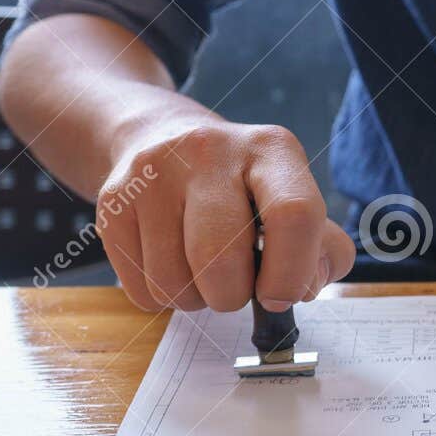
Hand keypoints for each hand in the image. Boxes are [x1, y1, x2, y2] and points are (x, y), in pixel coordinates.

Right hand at [95, 119, 354, 313]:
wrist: (159, 137)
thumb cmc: (241, 185)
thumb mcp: (291, 197)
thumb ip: (322, 247)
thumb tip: (304, 288)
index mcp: (270, 149)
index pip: (294, 214)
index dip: (291, 272)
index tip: (279, 295)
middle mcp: (210, 150)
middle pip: (221, 258)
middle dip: (231, 295)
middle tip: (235, 285)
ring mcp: (154, 174)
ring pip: (174, 284)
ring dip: (194, 299)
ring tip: (200, 269)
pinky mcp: (113, 203)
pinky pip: (141, 289)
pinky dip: (161, 297)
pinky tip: (170, 262)